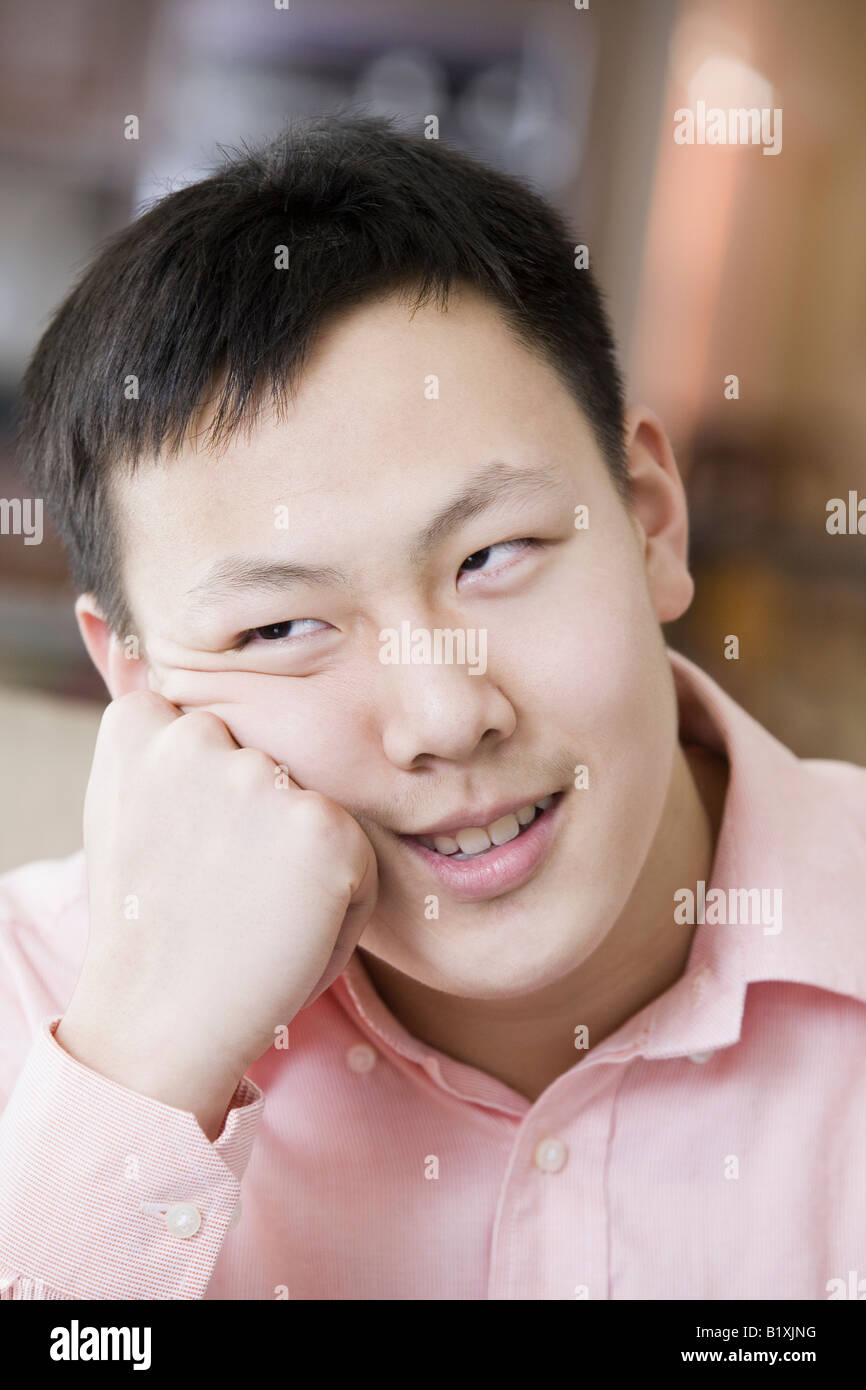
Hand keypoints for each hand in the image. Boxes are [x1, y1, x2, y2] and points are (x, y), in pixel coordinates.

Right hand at [57, 691, 377, 1136]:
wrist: (163, 1021)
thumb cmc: (147, 918)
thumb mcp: (121, 805)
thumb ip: (149, 736)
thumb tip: (146, 652)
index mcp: (139, 725)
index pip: (207, 722)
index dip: (204, 793)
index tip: (176, 846)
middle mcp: (201, 737)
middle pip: (268, 761)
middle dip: (259, 819)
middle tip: (215, 885)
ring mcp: (265, 781)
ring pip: (312, 804)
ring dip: (299, 853)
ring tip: (248, 906)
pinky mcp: (325, 828)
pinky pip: (355, 853)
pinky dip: (340, 896)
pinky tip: (287, 925)